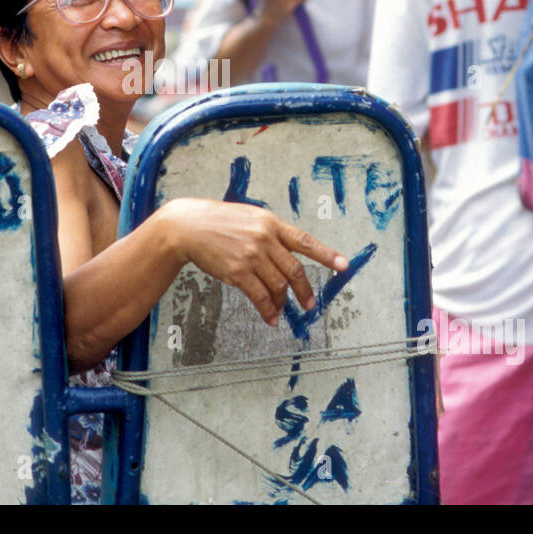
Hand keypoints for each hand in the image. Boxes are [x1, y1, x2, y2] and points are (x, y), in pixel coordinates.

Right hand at [159, 198, 348, 325]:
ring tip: (282, 311)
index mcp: (271, 223)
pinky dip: (267, 310)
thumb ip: (270, 232)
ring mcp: (252, 256)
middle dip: (305, 291)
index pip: (305, 241)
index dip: (326, 254)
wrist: (189, 227)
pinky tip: (270, 317)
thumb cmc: (218, 220)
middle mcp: (265, 239)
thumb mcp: (250, 217)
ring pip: (278, 286)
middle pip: (295, 270)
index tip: (343, 265)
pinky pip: (260, 297)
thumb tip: (288, 253)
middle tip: (309, 303)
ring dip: (282, 302)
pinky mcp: (238, 272)